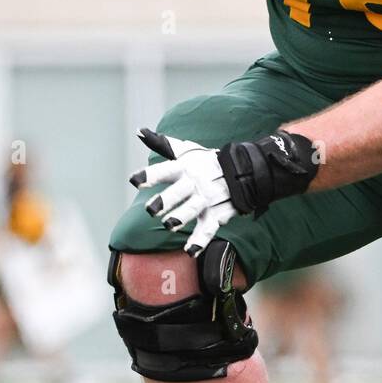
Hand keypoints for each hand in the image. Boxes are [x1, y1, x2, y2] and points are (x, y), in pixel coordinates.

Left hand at [130, 129, 234, 255]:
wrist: (246, 170)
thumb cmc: (208, 161)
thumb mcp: (187, 151)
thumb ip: (163, 144)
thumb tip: (140, 132)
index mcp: (185, 167)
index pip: (166, 170)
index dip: (151, 175)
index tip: (135, 180)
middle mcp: (196, 182)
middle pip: (181, 191)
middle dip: (167, 200)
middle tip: (151, 209)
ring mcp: (208, 198)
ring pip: (194, 209)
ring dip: (182, 217)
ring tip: (169, 225)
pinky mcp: (218, 213)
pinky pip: (209, 228)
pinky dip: (201, 240)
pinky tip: (190, 250)